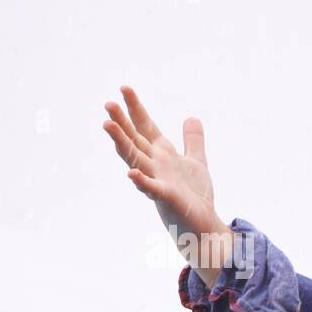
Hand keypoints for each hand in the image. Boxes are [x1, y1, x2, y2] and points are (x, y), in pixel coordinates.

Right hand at [102, 85, 231, 278]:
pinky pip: (151, 189)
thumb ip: (193, 140)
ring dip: (122, 143)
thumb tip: (192, 117)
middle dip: (122, 122)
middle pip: (134, 140)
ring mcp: (158, 181)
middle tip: (108, 103)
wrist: (203, 224)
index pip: (145, 126)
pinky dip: (142, 181)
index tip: (124, 87)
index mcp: (162, 154)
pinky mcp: (167, 198)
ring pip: (135, 159)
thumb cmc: (195, 195)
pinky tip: (131, 173)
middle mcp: (155, 165)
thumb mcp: (196, 161)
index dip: (136, 108)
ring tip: (107, 125)